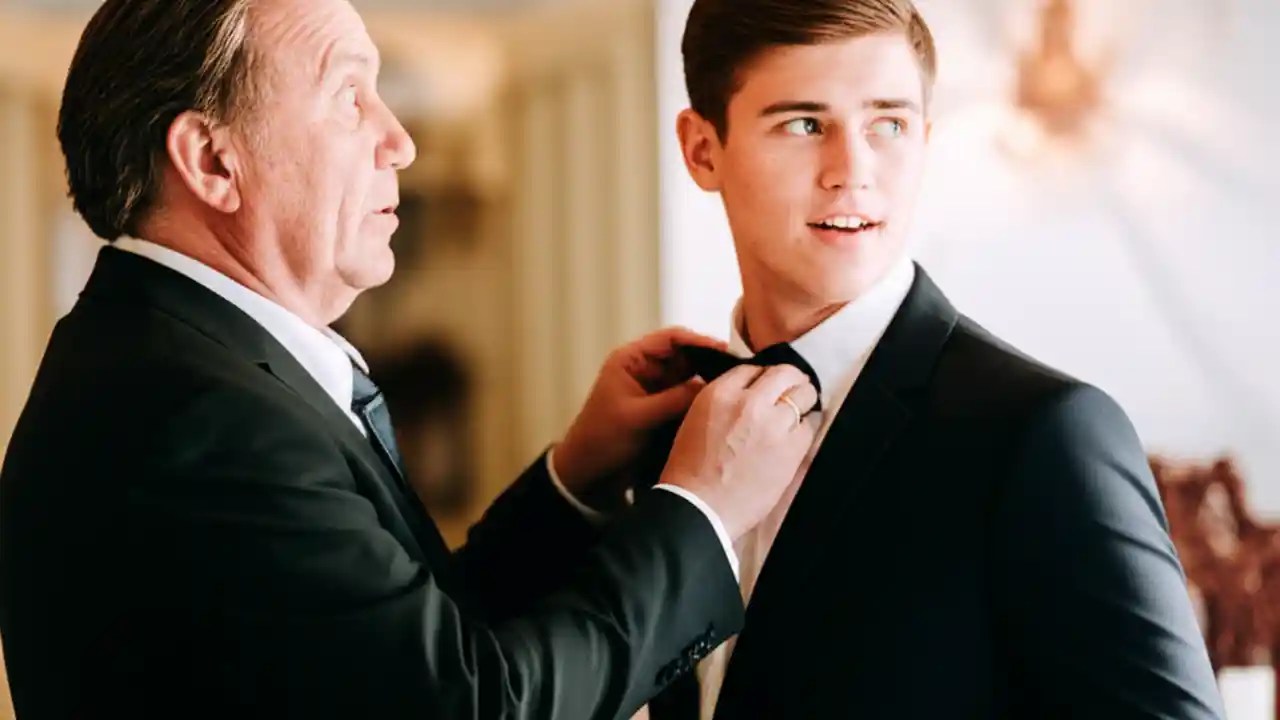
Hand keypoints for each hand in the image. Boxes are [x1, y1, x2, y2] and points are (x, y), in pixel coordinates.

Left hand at [554, 327, 727, 508]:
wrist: (587, 472)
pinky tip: (719, 405)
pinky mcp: (661, 409)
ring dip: (707, 382)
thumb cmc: (601, 440)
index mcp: (631, 360)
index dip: (699, 341)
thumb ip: (674, 400)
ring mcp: (655, 389)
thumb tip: (711, 388)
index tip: (724, 351)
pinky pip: (687, 397)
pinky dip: (701, 400)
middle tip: (738, 371)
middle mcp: (645, 369)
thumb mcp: (639, 417)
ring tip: (735, 387)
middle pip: (685, 356)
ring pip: (689, 377)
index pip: (671, 339)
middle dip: (709, 362)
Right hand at [659, 363, 818, 539]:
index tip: (765, 388)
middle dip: (790, 381)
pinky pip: (811, 426)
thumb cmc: (689, 470)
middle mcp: (750, 402)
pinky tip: (797, 436)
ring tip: (798, 413)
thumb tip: (746, 396)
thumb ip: (723, 401)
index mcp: (720, 393)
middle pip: (785, 374)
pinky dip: (807, 427)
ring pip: (804, 395)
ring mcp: (774, 425)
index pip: (752, 368)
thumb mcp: (695, 420)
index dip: (761, 378)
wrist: (699, 508)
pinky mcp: (792, 449)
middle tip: (791, 391)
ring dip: (802, 402)